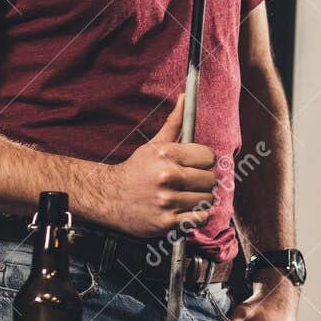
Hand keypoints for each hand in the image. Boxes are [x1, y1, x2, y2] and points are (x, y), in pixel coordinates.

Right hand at [96, 95, 218, 237]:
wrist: (109, 198)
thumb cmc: (136, 170)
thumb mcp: (154, 145)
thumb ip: (174, 123)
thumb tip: (185, 98)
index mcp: (167, 155)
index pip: (209, 157)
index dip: (204, 162)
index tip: (195, 165)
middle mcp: (167, 177)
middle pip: (210, 180)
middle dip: (203, 181)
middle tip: (189, 183)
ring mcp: (167, 201)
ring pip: (207, 199)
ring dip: (200, 199)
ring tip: (184, 196)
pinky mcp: (166, 222)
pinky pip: (199, 218)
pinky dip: (196, 216)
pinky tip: (183, 210)